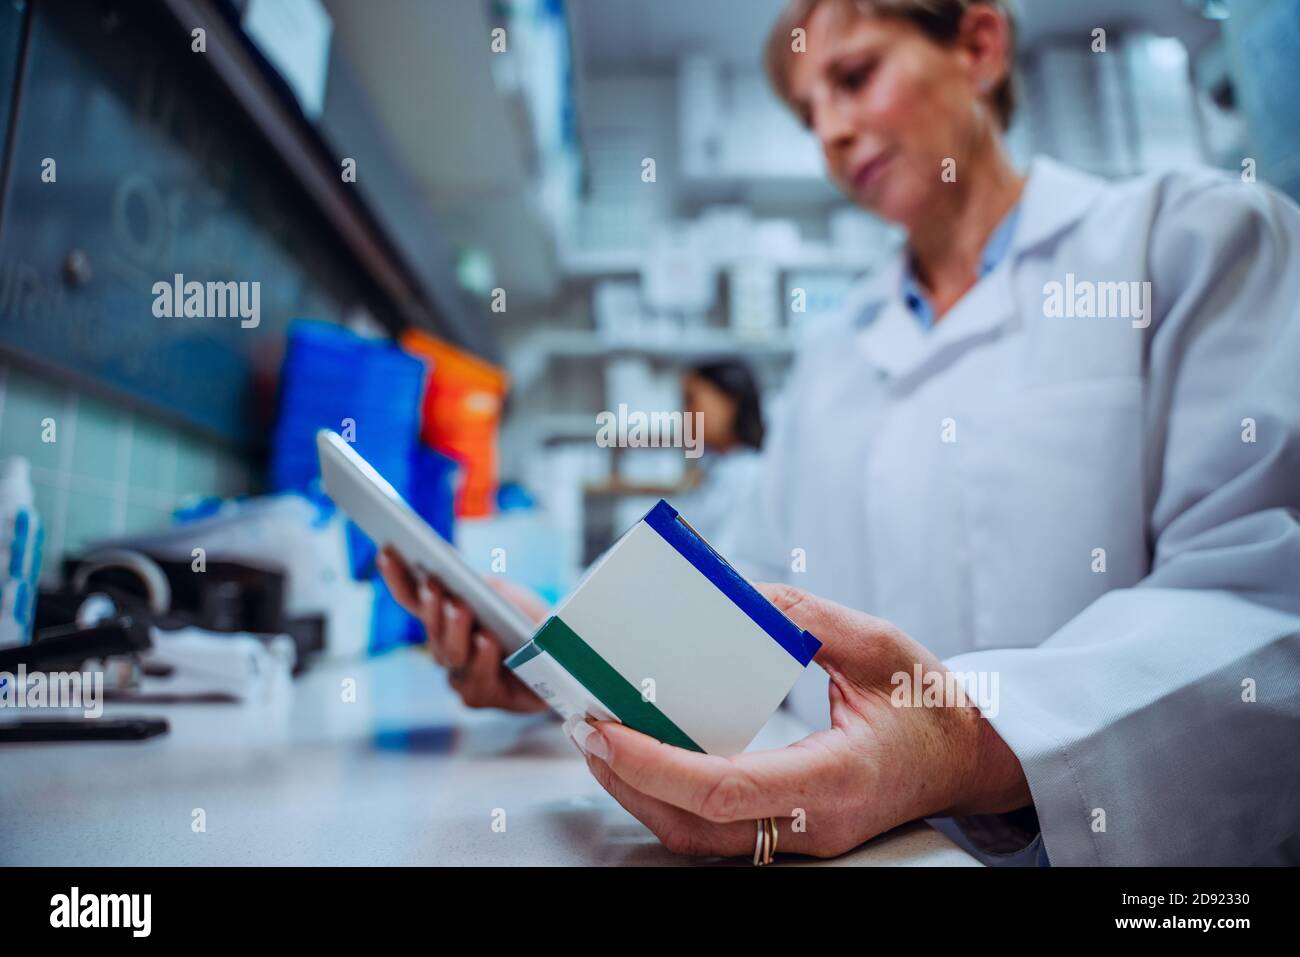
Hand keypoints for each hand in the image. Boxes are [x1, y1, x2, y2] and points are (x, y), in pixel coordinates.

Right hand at [377, 546, 548, 712]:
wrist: (565, 661)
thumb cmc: (531, 624)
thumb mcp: (508, 596)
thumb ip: (484, 588)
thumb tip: (465, 581)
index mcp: (445, 619)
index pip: (413, 598)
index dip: (397, 577)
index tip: (386, 550)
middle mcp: (446, 648)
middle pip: (431, 627)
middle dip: (431, 605)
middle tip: (433, 584)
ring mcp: (459, 675)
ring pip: (450, 653)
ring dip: (454, 628)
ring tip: (460, 606)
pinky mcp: (479, 697)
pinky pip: (476, 680)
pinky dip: (483, 658)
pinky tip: (486, 640)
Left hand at [568, 583, 1030, 858]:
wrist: (969, 761)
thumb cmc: (932, 708)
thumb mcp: (881, 646)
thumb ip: (812, 619)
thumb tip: (742, 597)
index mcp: (835, 780)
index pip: (723, 790)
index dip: (653, 765)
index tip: (605, 731)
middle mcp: (811, 822)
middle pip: (693, 825)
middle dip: (626, 782)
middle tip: (584, 729)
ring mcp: (799, 836)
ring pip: (697, 837)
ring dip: (639, 794)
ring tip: (601, 741)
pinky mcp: (789, 832)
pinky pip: (714, 829)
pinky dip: (668, 797)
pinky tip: (645, 759)